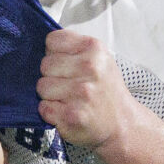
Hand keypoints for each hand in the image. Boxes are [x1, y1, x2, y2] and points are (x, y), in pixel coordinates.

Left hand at [35, 28, 135, 149]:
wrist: (122, 123)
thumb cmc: (105, 89)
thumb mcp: (99, 59)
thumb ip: (74, 48)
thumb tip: (44, 46)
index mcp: (94, 49)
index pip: (52, 40)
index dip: (54, 53)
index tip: (65, 63)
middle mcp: (89, 68)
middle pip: (45, 64)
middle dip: (52, 76)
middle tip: (69, 85)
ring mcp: (81, 92)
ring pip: (41, 86)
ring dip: (50, 95)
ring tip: (68, 99)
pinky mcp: (72, 115)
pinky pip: (43, 108)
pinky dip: (51, 113)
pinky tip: (67, 112)